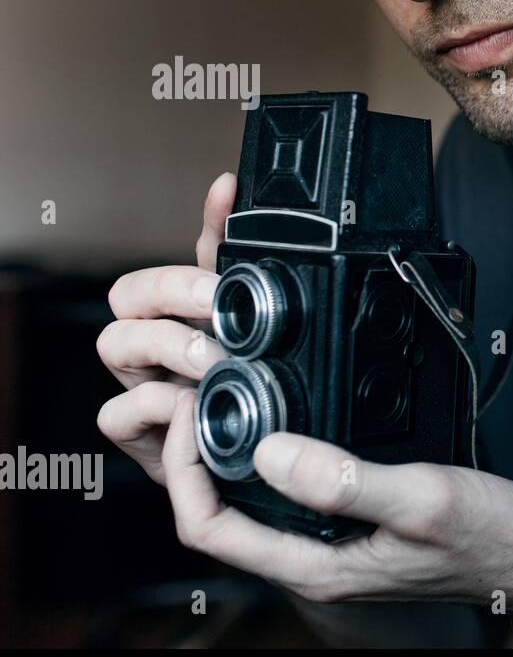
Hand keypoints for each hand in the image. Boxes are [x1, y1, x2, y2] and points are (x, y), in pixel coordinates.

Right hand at [96, 173, 234, 483]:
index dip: (201, 233)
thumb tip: (232, 188)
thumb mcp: (255, 327)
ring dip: (165, 345)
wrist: (246, 468)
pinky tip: (189, 404)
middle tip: (220, 308)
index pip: (176, 260)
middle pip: (128, 294)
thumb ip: (240, 264)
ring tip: (214, 359)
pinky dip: (150, 407)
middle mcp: (152, 342)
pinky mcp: (134, 432)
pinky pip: (116, 413)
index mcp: (184, 313)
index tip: (228, 220)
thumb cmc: (245, 392)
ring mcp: (139, 384)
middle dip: (173, 292)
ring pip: (113, 343)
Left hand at [160, 417, 512, 608]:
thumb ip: (344, 479)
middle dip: (192, 455)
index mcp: (318, 566)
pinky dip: (271, 452)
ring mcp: (333, 543)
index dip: (184, 470)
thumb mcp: (423, 498)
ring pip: (250, 502)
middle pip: (218, 516)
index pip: (208, 530)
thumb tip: (266, 451)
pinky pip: (290, 491)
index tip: (194, 411)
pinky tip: (288, 416)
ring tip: (227, 395)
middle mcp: (316, 560)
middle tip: (199, 391)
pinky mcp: (355, 523)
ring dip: (227, 452)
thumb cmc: (493, 536)